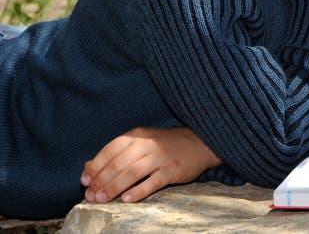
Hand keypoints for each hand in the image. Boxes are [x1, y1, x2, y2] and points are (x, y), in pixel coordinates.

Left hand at [81, 126, 220, 203]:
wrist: (198, 143)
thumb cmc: (165, 144)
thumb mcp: (140, 142)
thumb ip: (115, 153)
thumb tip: (88, 167)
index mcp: (137, 135)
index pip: (110, 150)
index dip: (95, 166)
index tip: (84, 181)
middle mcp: (147, 144)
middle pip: (119, 164)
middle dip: (101, 181)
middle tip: (91, 196)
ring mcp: (160, 157)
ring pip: (132, 173)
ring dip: (114, 188)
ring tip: (102, 200)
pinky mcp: (172, 170)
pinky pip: (151, 182)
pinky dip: (137, 192)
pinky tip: (126, 199)